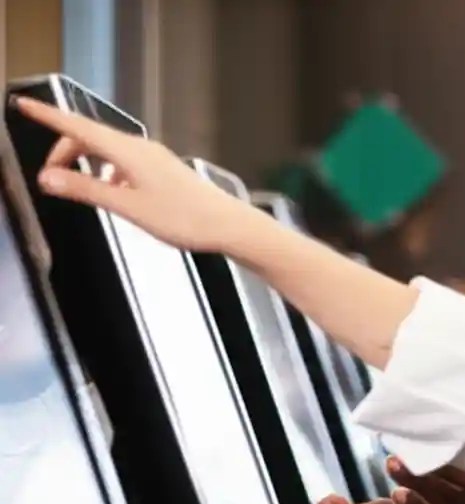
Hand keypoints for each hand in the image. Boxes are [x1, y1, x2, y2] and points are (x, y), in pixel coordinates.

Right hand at [11, 96, 267, 252]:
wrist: (229, 226)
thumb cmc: (186, 219)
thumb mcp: (128, 207)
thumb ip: (87, 190)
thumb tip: (49, 177)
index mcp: (129, 152)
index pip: (79, 127)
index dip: (48, 117)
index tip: (24, 105)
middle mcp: (142, 149)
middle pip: (91, 137)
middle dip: (65, 150)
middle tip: (50, 174)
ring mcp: (155, 158)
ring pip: (108, 150)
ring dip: (86, 161)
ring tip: (75, 184)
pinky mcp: (163, 170)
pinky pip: (125, 163)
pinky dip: (108, 171)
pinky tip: (110, 191)